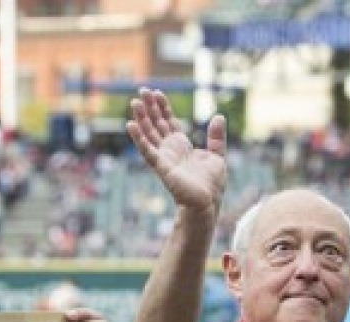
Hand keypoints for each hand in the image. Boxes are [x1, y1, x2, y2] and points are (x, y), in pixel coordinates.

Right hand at [126, 88, 227, 217]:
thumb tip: (219, 117)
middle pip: (156, 124)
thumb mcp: (217, 156)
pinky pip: (147, 150)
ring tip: (134, 102)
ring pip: (149, 134)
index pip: (169, 122)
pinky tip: (130, 125)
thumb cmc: (211, 185)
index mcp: (182, 146)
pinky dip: (138, 138)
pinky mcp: (161, 166)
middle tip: (142, 90)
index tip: (157, 93)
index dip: (163, 107)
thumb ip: (216, 137)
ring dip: (141, 118)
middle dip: (150, 107)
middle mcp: (170, 150)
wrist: (207, 203)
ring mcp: (164, 157)